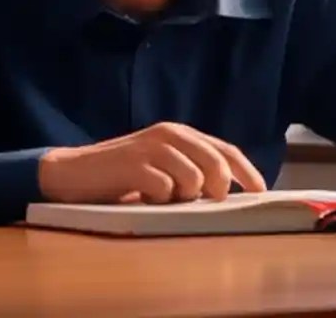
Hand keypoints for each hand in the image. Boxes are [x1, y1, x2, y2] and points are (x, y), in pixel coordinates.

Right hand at [38, 122, 267, 204]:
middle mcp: (169, 134)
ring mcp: (151, 147)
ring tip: (162, 198)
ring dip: (183, 197)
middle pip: (215, 163)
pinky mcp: (134, 164)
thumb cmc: (123, 175)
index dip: (246, 172)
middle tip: (206, 203)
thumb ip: (191, 170)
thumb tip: (228, 192)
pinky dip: (158, 200)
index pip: (225, 150)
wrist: (74, 173)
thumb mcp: (162, 166)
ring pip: (193, 179)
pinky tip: (142, 197)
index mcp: (180, 133)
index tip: (261, 192)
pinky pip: (164, 189)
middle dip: (217, 189)